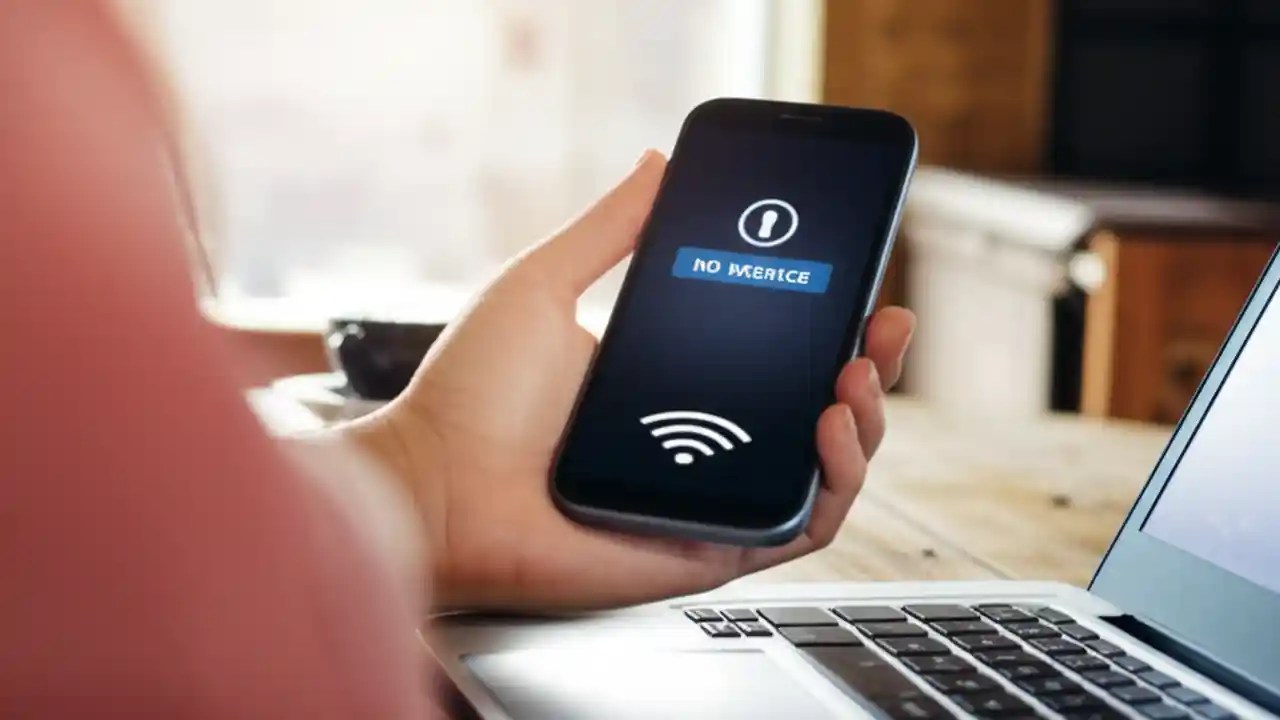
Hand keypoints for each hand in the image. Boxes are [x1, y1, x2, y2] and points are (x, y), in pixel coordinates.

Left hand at [351, 150, 914, 611]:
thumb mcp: (545, 285)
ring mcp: (711, 497)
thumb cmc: (467, 397)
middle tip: (884, 324)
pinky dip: (831, 485)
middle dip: (871, 366)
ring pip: (825, 473)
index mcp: (676, 381)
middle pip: (819, 410)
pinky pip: (797, 529)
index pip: (777, 353)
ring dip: (865, 424)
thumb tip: (657, 165)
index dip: (829, 320)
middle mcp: (704, 442)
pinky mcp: (708, 550)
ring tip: (856, 375)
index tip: (860, 280)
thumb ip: (608, 229)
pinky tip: (830, 431)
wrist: (431, 486)